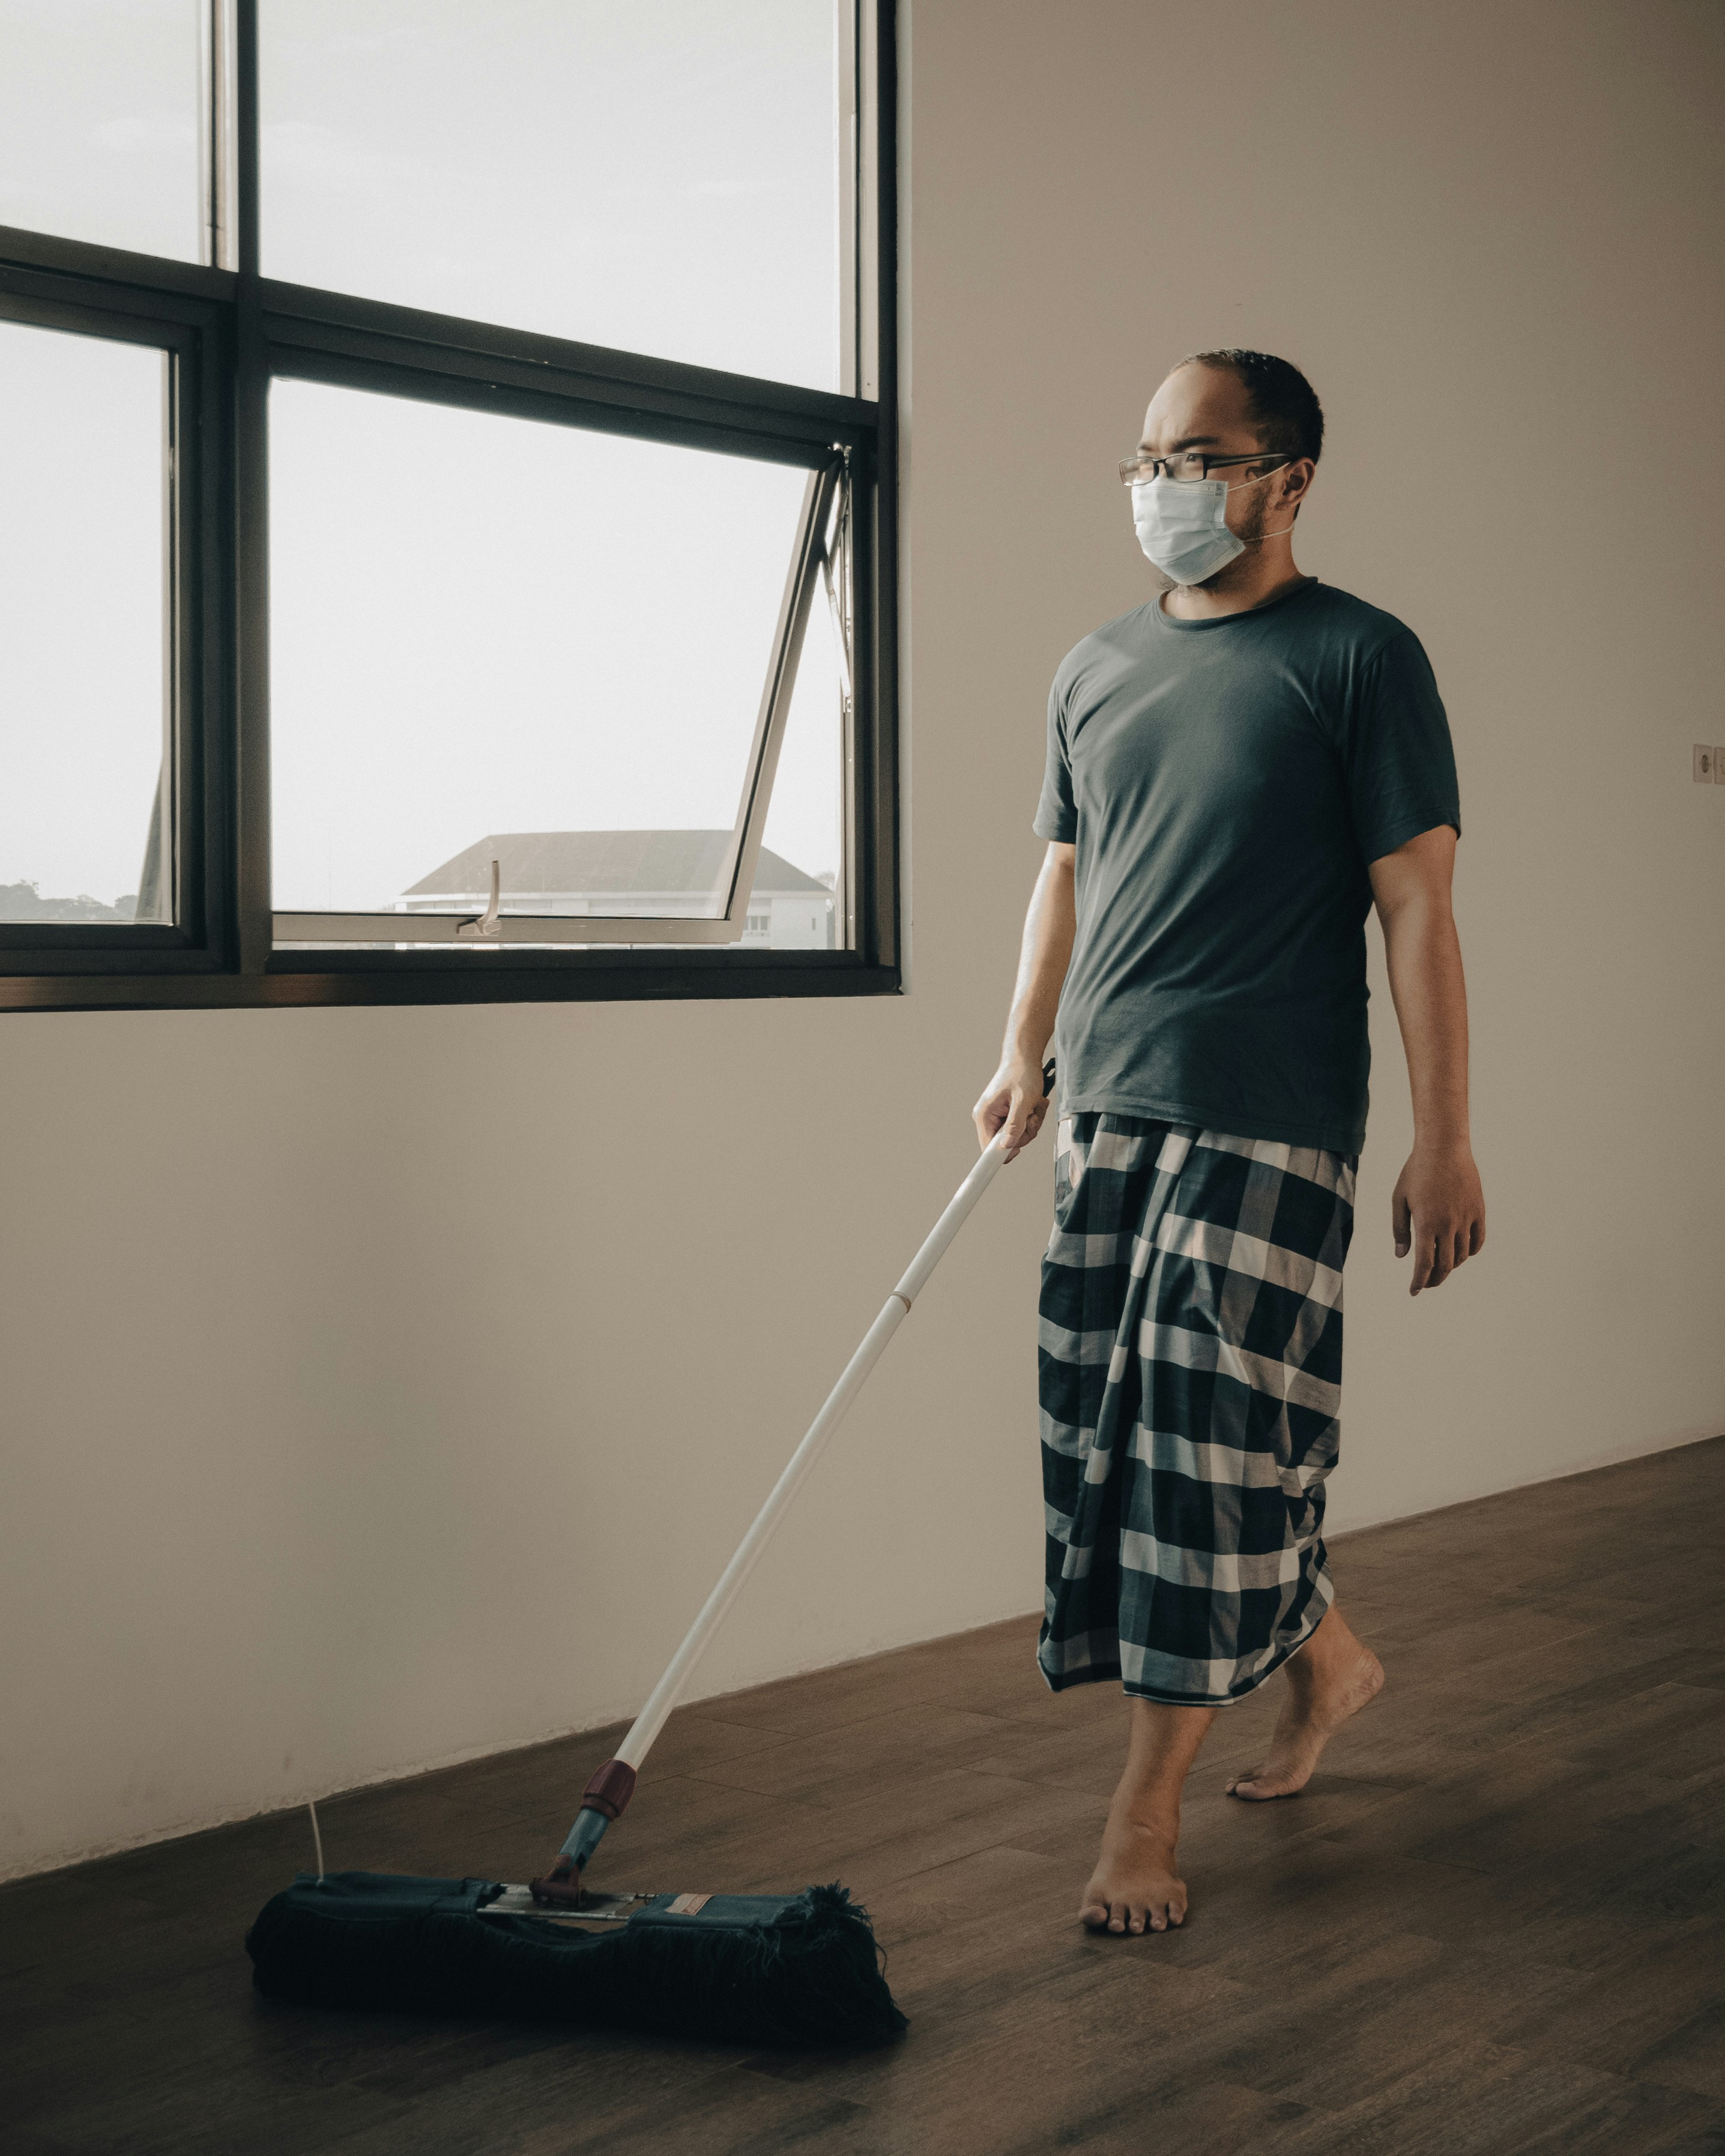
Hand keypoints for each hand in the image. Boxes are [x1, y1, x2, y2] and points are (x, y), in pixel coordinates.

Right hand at [972, 1055, 1050, 1161]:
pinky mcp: (1006, 1114)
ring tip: (1035, 1106)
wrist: (1024, 1058)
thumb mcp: (1023, 1100)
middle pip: (1007, 1143)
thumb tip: (1007, 1146)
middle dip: (1025, 1132)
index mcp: (984, 1115)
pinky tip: (1034, 1105)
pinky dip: (1031, 1118)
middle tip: (1033, 1115)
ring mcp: (997, 1117)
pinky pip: (1020, 1127)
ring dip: (1031, 1123)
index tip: (1015, 1154)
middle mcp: (987, 1118)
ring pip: (1017, 1136)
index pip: (987, 1148)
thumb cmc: (1022, 1074)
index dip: (1002, 1154)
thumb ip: (1015, 1125)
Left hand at [1391, 1140, 1485, 1292]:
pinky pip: (1478, 1241)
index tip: (1414, 1291)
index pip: (1424, 1264)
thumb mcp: (1399, 1199)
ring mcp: (1466, 1218)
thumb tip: (1402, 1255)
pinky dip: (1470, 1252)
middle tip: (1426, 1284)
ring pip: (1462, 1255)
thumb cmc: (1415, 1172)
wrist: (1443, 1148)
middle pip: (1445, 1265)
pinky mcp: (1479, 1211)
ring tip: (1441, 1267)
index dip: (1419, 1281)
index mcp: (1426, 1224)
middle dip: (1434, 1279)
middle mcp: (1448, 1225)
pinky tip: (1461, 1254)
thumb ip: (1400, 1229)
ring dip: (1451, 1266)